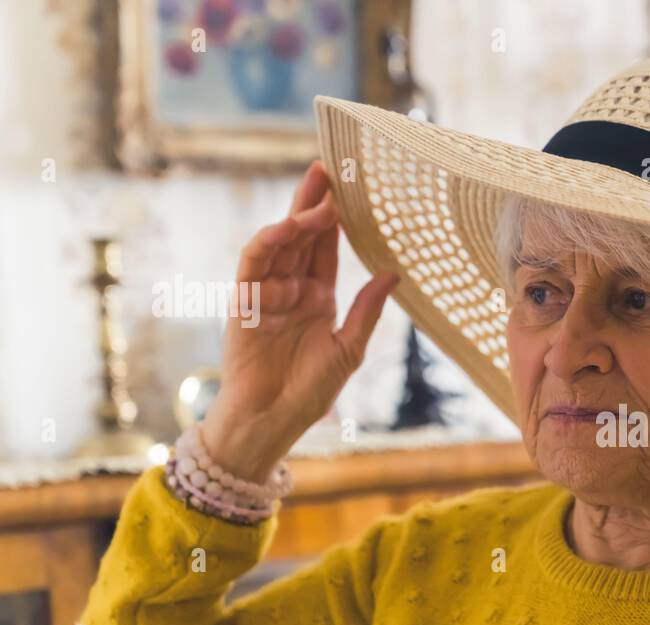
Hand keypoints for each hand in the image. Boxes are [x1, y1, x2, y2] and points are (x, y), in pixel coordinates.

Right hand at [199, 160, 400, 482]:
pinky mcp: (243, 301)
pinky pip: (253, 263)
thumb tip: (393, 272)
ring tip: (320, 195)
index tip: (350, 187)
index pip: (326, 248)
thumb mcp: (349, 347)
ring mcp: (265, 292)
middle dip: (314, 201)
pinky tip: (287, 226)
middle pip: (301, 235)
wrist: (273, 420)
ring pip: (279, 243)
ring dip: (296, 216)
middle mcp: (290, 288)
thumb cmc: (309, 391)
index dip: (336, 218)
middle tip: (330, 167)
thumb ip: (367, 309)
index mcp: (316, 296)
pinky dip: (268, 241)